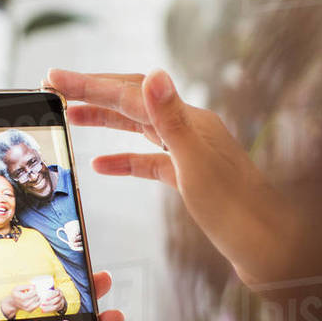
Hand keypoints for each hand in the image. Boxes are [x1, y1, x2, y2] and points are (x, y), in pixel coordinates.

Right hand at [47, 68, 297, 284]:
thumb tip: (154, 74)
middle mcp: (189, 129)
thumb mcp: (195, 161)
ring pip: (138, 129)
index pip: (130, 94)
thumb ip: (171, 119)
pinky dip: (123, 159)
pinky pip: (148, 161)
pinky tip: (101, 165)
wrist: (268, 246)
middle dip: (92, 93)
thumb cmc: (236, 209)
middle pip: (133, 103)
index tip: (53, 77)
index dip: (89, 85)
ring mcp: (189, 153)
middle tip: (54, 88)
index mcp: (190, 119)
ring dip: (103, 120)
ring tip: (71, 117)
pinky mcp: (188, 178)